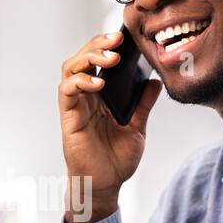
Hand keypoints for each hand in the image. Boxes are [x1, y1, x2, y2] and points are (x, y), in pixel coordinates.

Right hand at [58, 29, 162, 222]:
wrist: (106, 185)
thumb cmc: (116, 160)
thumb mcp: (137, 128)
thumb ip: (143, 105)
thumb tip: (155, 82)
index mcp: (101, 96)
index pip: (98, 61)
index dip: (106, 46)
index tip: (124, 37)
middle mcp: (86, 97)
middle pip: (82, 58)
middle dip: (97, 45)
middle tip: (116, 42)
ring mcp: (75, 106)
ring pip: (70, 69)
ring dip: (88, 58)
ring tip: (109, 58)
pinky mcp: (69, 118)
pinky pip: (67, 92)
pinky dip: (79, 81)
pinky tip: (97, 82)